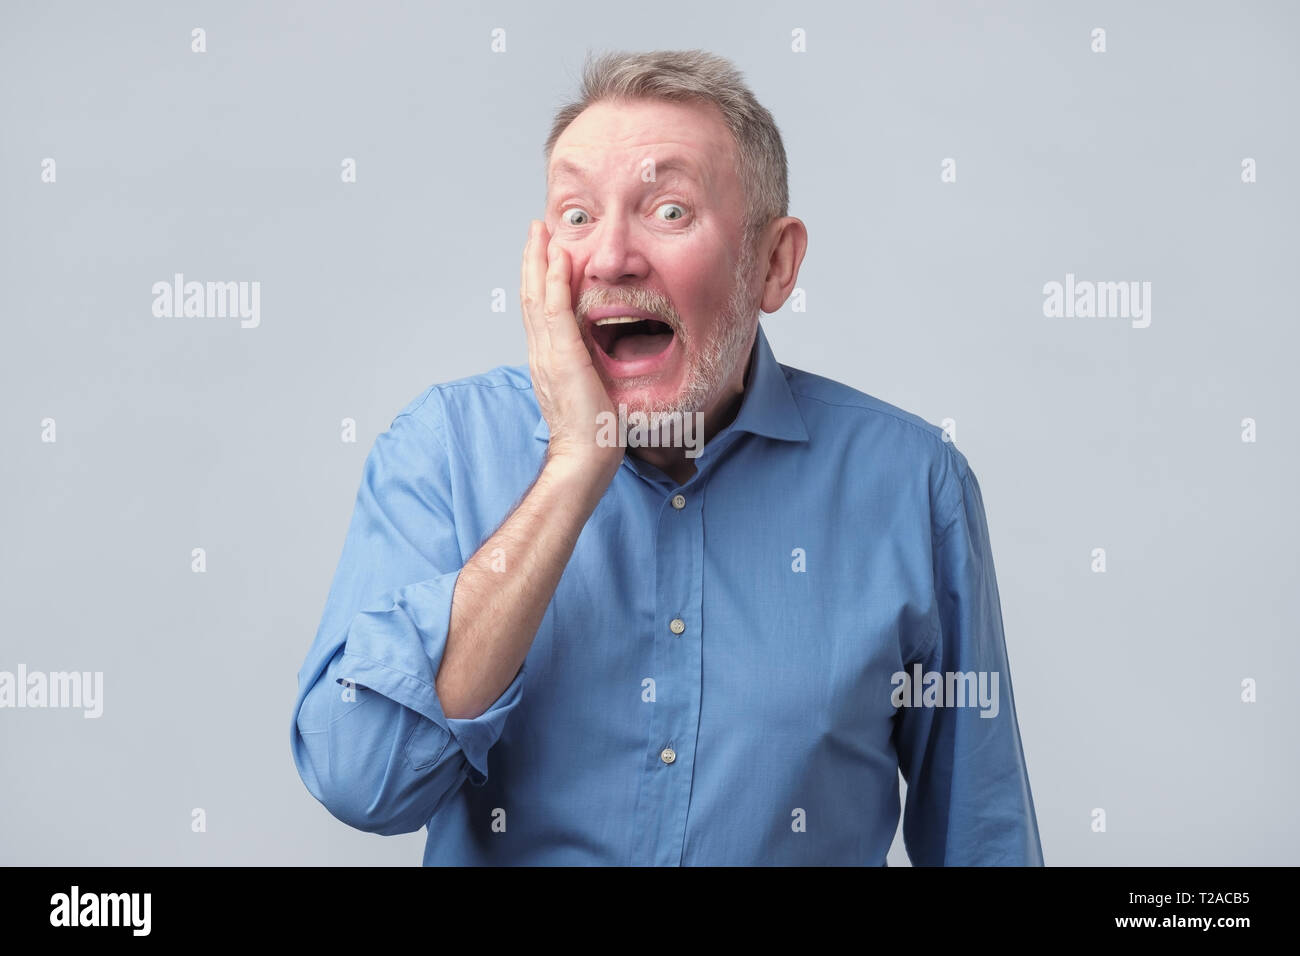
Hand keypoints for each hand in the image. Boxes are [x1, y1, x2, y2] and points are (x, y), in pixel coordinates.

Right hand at [520, 220, 622, 480]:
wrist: (586, 456)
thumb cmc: (593, 433)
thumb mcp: (590, 388)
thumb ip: (590, 367)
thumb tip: (603, 354)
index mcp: (547, 360)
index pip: (538, 311)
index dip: (538, 280)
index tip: (544, 254)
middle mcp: (541, 353)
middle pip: (530, 296)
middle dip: (532, 260)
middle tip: (535, 230)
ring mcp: (548, 354)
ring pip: (537, 297)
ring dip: (539, 260)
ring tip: (540, 232)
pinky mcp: (563, 357)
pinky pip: (556, 310)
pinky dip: (556, 281)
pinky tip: (560, 257)